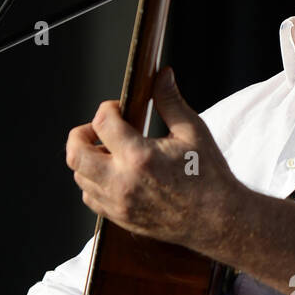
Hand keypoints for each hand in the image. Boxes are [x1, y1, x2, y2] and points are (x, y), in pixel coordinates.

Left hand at [66, 66, 239, 256]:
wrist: (218, 220)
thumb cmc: (209, 176)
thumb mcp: (193, 132)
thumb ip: (171, 101)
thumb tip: (162, 74)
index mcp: (139, 157)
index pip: (101, 122)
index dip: (107, 108)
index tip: (119, 110)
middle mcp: (122, 183)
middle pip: (75, 153)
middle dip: (81, 134)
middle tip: (99, 130)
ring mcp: (119, 204)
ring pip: (80, 177)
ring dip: (88, 159)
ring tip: (110, 152)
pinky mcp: (121, 219)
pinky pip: (91, 198)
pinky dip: (94, 183)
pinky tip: (114, 174)